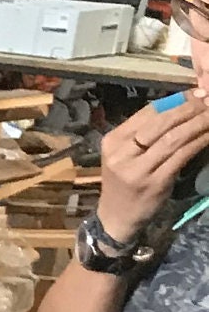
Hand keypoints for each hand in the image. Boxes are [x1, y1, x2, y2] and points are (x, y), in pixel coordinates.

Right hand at [97, 91, 208, 242]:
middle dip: (189, 109)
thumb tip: (180, 104)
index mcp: (113, 141)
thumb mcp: (125, 155)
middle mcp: (122, 154)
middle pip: (162, 122)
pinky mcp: (155, 183)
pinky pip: (182, 156)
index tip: (196, 93)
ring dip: (198, 123)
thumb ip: (143, 133)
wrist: (116, 219)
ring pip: (174, 138)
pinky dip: (199, 142)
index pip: (148, 112)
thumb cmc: (124, 182)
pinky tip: (208, 134)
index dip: (176, 100)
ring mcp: (138, 170)